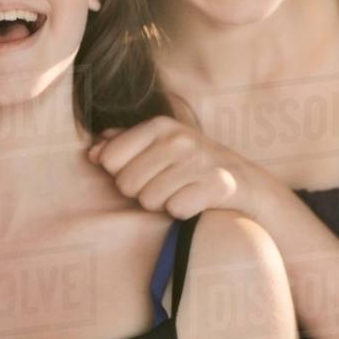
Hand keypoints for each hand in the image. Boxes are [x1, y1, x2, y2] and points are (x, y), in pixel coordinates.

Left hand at [87, 116, 268, 219]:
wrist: (246, 182)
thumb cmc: (191, 165)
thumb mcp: (159, 147)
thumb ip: (123, 145)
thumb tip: (92, 152)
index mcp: (159, 125)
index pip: (109, 160)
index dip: (122, 174)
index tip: (145, 173)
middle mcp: (178, 138)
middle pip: (126, 184)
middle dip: (142, 193)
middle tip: (166, 186)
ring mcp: (200, 160)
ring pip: (149, 200)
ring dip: (163, 204)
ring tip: (181, 193)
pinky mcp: (218, 184)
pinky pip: (176, 210)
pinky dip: (184, 212)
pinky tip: (196, 203)